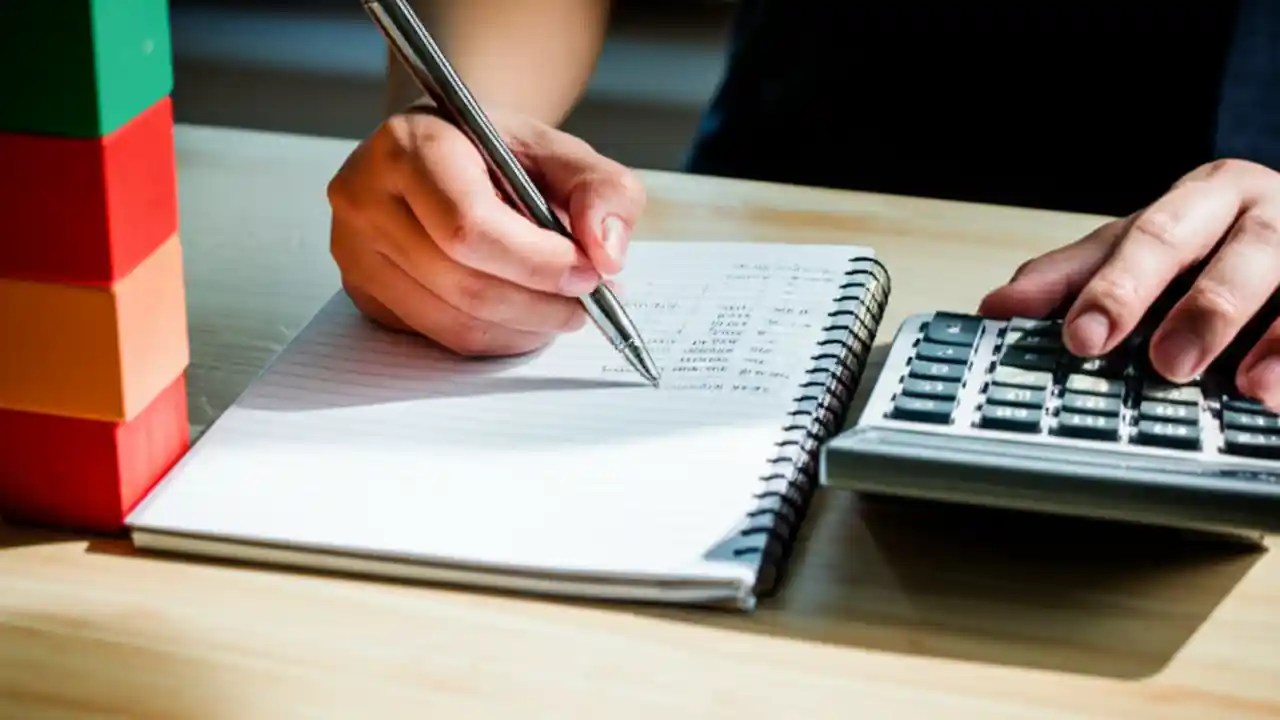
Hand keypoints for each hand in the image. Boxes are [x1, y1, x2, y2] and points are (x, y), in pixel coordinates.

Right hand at [326, 103, 644, 355]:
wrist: (447, 153)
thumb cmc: (499, 152)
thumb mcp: (561, 151)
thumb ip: (601, 190)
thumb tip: (606, 252)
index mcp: (410, 146)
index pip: (468, 226)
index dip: (537, 262)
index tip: (589, 272)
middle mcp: (366, 197)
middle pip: (462, 283)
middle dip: (540, 304)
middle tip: (588, 302)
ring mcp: (355, 250)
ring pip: (453, 322)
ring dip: (524, 328)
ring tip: (564, 309)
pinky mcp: (363, 292)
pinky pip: (439, 338)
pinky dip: (496, 337)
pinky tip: (525, 316)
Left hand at [980, 159, 1279, 407]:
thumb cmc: (1209, 244)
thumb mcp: (1136, 251)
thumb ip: (1072, 278)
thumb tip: (996, 308)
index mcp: (1204, 197)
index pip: (1154, 237)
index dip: (1119, 288)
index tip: (1085, 336)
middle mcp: (1267, 213)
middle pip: (1239, 255)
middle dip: (1204, 309)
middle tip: (1170, 362)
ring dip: (1276, 338)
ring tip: (1247, 386)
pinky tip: (1278, 394)